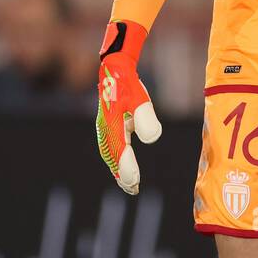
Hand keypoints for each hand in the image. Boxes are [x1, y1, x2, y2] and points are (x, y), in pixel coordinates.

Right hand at [96, 20, 160, 194]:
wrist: (115, 69)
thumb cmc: (128, 84)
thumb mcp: (140, 99)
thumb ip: (145, 117)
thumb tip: (151, 139)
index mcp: (112, 124)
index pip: (119, 150)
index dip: (127, 166)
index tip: (135, 180)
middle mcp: (106, 128)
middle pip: (112, 156)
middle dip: (121, 172)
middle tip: (133, 188)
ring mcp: (106, 128)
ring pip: (110, 154)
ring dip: (119, 169)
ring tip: (129, 184)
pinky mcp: (110, 126)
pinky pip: (112, 148)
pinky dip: (118, 160)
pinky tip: (125, 168)